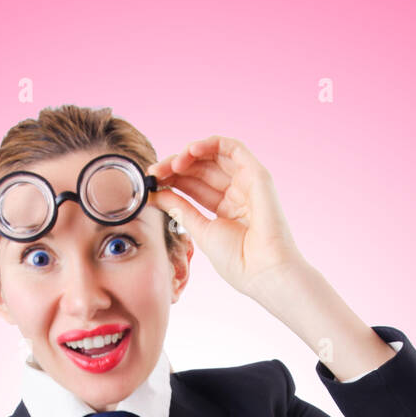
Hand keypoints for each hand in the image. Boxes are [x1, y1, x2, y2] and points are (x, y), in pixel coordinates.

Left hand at [146, 136, 303, 302]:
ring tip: (171, 164)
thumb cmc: (239, 261)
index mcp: (226, 208)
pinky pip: (233, 148)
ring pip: (214, 156)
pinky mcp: (257, 174)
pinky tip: (191, 151)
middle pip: (201, 169)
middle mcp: (237, 192)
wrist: (264, 272)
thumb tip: (155, 194)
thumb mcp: (201, 230)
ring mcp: (248, 182)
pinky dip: (211, 144)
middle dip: (175, 167)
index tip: (151, 182)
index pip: (194, 185)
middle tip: (154, 171)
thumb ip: (179, 209)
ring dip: (189, 154)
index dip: (172, 179)